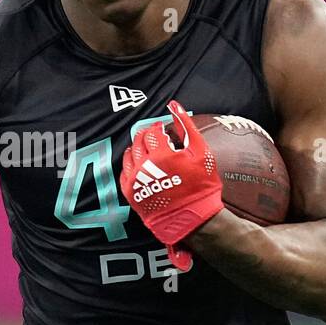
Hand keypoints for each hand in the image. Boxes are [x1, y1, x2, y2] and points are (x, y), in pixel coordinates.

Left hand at [118, 99, 222, 271]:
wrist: (193, 219)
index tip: (164, 130)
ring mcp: (135, 181)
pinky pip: (124, 172)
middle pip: (138, 141)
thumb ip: (186, 126)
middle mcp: (144, 166)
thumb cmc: (201, 186)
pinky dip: (131, 165)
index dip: (158, 128)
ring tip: (148, 150)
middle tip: (155, 137)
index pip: (152, 132)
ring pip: (129, 155)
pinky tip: (140, 165)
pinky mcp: (131, 194)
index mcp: (161, 155)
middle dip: (146, 135)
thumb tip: (174, 104)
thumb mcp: (201, 152)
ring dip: (137, 149)